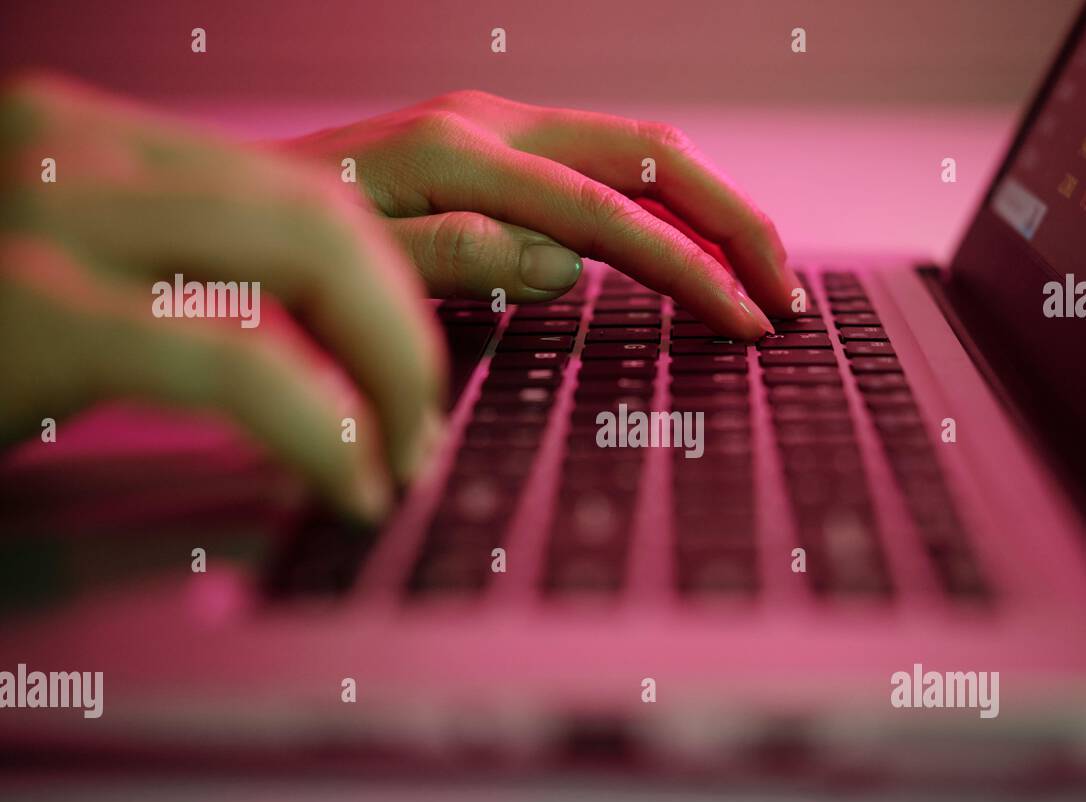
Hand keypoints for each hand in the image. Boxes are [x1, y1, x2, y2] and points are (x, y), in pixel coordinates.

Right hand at [0, 75, 441, 519]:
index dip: (386, 281)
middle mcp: (71, 147)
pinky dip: (326, 425)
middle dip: (408, 321)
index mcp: (85, 143)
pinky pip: (244, 359)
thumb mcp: (50, 295)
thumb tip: (302, 352)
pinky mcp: (29, 309)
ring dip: (392, 363)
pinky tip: (351, 481)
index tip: (412, 367)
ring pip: (313, 252)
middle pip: (325, 209)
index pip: (297, 189)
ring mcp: (47, 212)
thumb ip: (161, 293)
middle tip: (422, 421)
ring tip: (400, 453)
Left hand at [279, 90, 798, 338]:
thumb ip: (456, 259)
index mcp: (458, 154)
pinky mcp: (495, 147)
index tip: (747, 323)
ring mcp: (495, 127)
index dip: (690, 269)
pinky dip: (662, 206)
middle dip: (734, 224)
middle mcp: (489, 123)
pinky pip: (605, 166)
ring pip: (641, 151)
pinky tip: (684, 246)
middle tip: (787, 295)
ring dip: (709, 210)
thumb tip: (563, 263)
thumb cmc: (271, 256)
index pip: (610, 213)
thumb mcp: (345, 273)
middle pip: (655, 155)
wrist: (227, 215)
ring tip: (758, 274)